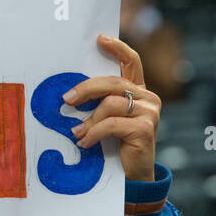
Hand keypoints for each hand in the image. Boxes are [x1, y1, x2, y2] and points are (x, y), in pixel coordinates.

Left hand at [61, 35, 159, 182]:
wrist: (133, 176)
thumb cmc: (116, 145)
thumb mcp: (107, 119)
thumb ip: (99, 102)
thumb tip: (70, 94)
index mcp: (138, 91)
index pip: (132, 61)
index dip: (117, 48)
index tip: (100, 38)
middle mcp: (148, 98)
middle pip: (112, 83)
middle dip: (85, 89)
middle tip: (66, 99)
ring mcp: (150, 113)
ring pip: (110, 104)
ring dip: (89, 120)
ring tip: (77, 133)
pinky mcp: (146, 129)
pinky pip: (112, 124)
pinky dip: (94, 133)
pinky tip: (85, 143)